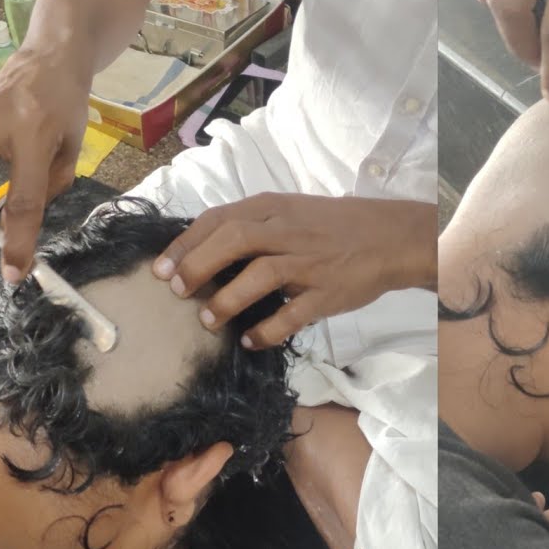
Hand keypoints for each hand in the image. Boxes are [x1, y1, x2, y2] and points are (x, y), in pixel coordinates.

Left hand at [151, 194, 436, 347]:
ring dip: (227, 299)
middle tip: (177, 290)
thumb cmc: (328, 226)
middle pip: (234, 240)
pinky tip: (250, 341)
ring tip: (207, 320)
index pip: (219, 219)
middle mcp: (287, 231)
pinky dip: (267, 331)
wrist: (388, 237)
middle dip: (199, 265)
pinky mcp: (326, 294)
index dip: (186, 244)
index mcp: (272, 208)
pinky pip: (292, 315)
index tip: (160, 269)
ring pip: (260, 275)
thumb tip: (197, 249)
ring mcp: (308, 263)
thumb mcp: (286, 212)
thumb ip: (248, 226)